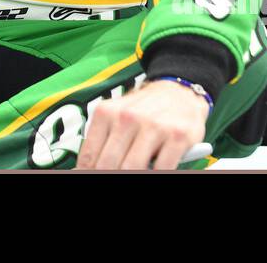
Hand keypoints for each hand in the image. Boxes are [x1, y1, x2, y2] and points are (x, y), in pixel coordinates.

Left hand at [75, 79, 209, 169]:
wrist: (178, 92)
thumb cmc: (145, 109)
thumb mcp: (117, 116)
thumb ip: (104, 140)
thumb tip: (88, 167)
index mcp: (107, 112)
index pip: (89, 156)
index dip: (89, 172)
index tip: (92, 176)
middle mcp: (128, 117)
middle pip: (109, 164)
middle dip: (110, 175)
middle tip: (115, 176)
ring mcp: (154, 126)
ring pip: (133, 167)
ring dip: (131, 175)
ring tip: (136, 171)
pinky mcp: (177, 135)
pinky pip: (162, 168)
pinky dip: (155, 174)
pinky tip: (153, 170)